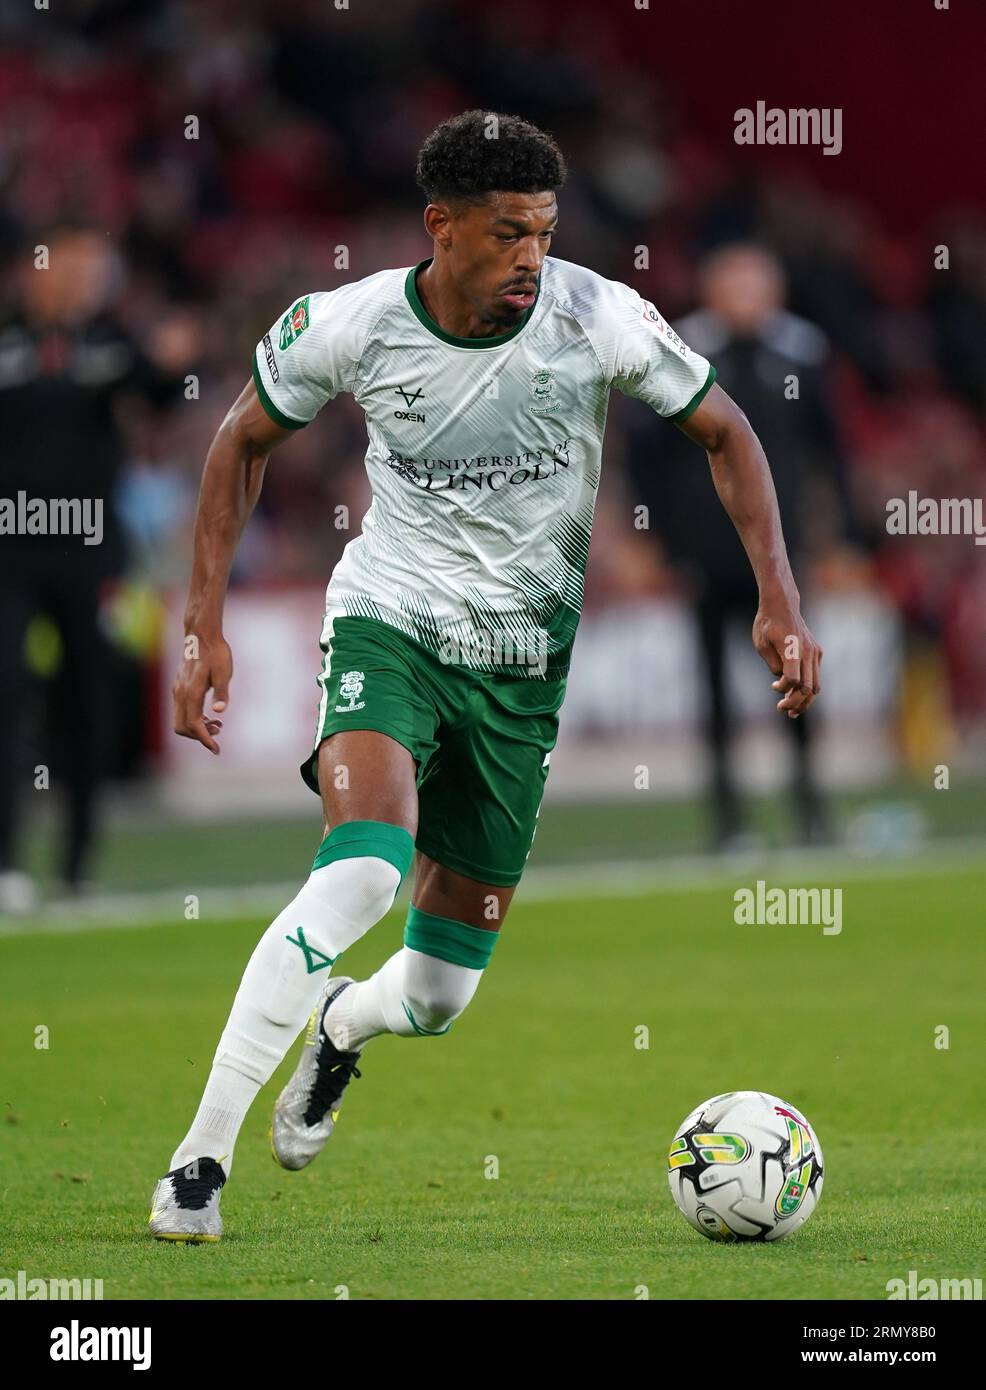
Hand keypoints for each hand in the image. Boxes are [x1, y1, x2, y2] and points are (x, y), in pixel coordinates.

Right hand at [173, 633, 232, 753]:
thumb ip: (221, 692)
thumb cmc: (216, 653)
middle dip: (199, 736)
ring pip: (180, 720)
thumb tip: (219, 713)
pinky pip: (182, 711)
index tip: (217, 750)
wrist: (201, 635)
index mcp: (191, 693)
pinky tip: (209, 715)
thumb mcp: (223, 672)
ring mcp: (177, 691)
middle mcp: (180, 694)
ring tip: (219, 725)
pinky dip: (193, 719)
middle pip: (182, 728)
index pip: (194, 725)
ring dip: (197, 728)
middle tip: (220, 733)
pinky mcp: (179, 688)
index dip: (205, 740)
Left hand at [752, 598, 821, 718]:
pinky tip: (794, 694)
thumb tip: (783, 680)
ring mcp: (815, 652)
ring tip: (792, 711)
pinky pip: (816, 676)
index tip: (773, 686)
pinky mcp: (817, 652)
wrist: (782, 606)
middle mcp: (808, 652)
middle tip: (782, 709)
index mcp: (793, 649)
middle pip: (807, 688)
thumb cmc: (767, 625)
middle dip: (795, 703)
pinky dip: (807, 689)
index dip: (783, 689)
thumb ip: (773, 665)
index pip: (794, 680)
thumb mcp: (761, 645)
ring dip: (805, 701)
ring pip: (816, 686)